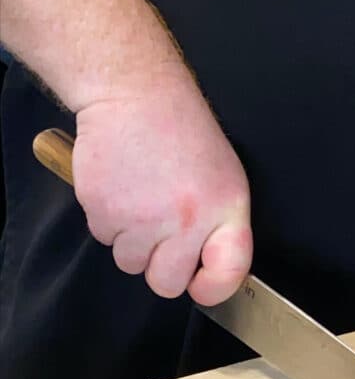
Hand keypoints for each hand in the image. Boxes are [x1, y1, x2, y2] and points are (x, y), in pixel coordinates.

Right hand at [72, 66, 251, 303]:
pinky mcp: (103, 209)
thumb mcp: (224, 177)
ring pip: (130, 263)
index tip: (200, 283)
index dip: (212, 287)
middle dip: (160, 266)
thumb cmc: (182, 133)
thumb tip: (207, 273)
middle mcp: (186, 221)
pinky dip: (108, 219)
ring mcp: (141, 219)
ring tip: (140, 199)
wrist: (134, 91)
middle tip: (160, 232)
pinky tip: (121, 186)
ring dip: (131, 241)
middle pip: (166, 284)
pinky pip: (103, 238)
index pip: (227, 274)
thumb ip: (220, 228)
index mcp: (225, 210)